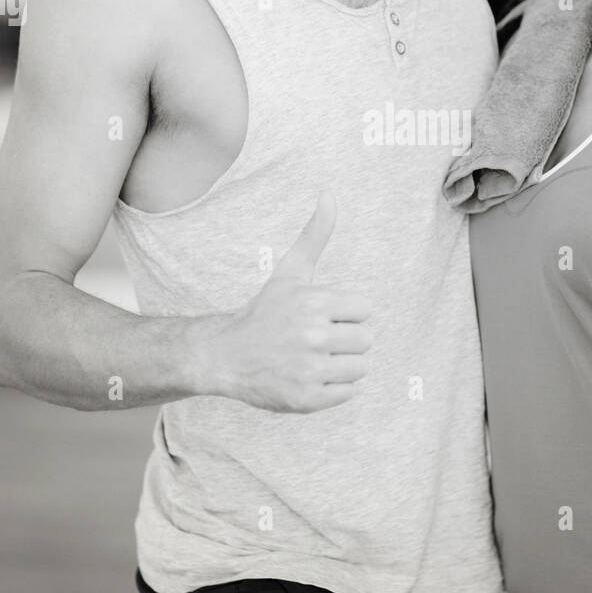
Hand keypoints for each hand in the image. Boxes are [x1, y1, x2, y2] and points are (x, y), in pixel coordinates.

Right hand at [211, 191, 372, 412]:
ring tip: (314, 358)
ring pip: (360, 368)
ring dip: (342, 366)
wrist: (224, 355)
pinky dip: (332, 389)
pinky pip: (347, 394)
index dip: (346, 314)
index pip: (365, 310)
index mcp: (315, 302)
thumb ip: (315, 234)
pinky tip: (308, 377)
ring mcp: (310, 370)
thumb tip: (329, 193)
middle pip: (366, 340)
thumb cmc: (265, 312)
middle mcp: (314, 336)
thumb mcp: (290, 272)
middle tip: (317, 339)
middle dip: (346, 340)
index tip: (323, 316)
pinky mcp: (307, 400)